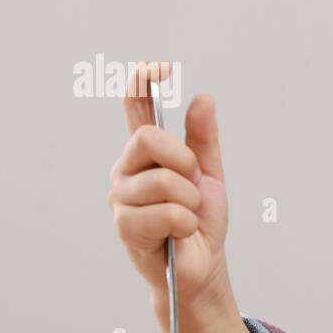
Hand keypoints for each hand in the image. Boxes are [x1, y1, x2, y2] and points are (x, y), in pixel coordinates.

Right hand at [107, 61, 233, 313]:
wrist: (202, 266)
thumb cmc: (201, 222)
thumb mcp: (210, 175)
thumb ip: (204, 139)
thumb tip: (203, 98)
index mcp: (146, 154)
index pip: (137, 110)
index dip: (142, 84)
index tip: (157, 66)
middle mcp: (126, 170)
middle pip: (150, 139)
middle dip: (185, 162)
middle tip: (193, 186)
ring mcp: (121, 198)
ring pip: (164, 181)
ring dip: (190, 202)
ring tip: (187, 217)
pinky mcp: (126, 226)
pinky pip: (168, 213)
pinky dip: (185, 224)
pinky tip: (178, 234)